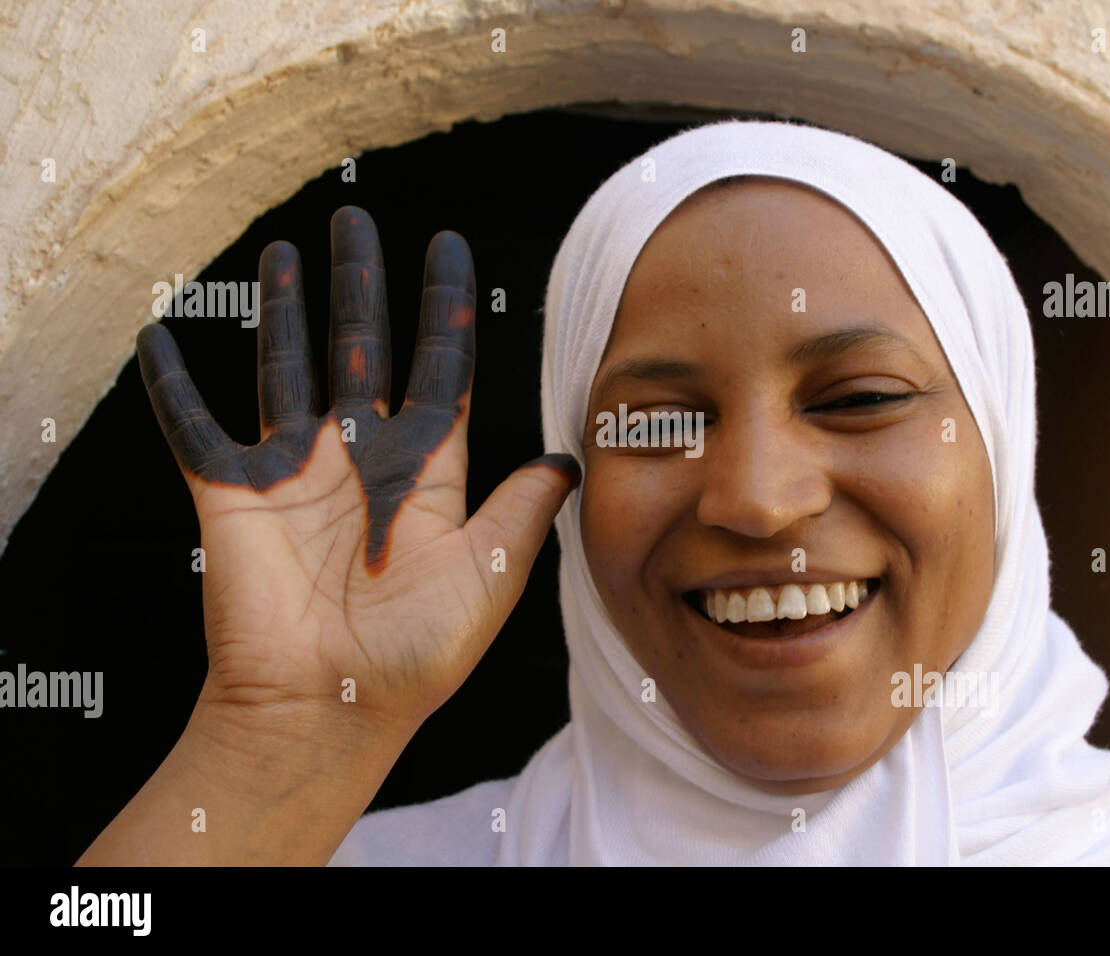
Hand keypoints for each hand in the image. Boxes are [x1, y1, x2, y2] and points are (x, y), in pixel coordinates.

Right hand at [136, 205, 578, 739]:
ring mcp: (294, 473)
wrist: (329, 711)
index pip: (439, 370)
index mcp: (423, 473)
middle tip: (356, 221)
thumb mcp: (491, 574)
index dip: (444, 310)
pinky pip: (194, 428)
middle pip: (360, 349)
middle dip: (360, 286)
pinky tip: (160, 339)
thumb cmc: (417, 655)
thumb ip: (525, 510)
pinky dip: (173, 387)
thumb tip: (570, 458)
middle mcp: (360, 460)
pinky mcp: (232, 495)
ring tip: (286, 250)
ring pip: (286, 368)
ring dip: (283, 310)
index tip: (447, 248)